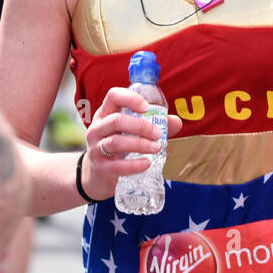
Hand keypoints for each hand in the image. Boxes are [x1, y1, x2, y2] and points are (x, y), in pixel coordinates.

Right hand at [79, 87, 182, 201]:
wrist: (98, 175)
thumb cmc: (119, 148)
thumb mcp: (131, 133)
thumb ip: (154, 125)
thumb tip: (176, 122)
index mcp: (105, 114)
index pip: (113, 96)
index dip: (131, 99)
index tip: (147, 108)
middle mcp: (97, 128)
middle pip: (116, 120)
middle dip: (140, 126)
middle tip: (158, 134)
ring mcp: (96, 148)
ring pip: (116, 142)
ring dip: (140, 144)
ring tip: (156, 148)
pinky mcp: (100, 168)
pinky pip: (117, 166)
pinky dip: (134, 165)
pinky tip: (146, 163)